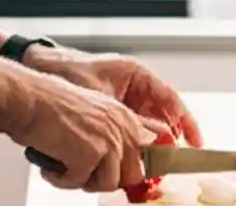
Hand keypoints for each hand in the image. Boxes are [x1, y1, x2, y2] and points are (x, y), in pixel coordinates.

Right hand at [9, 72, 170, 192]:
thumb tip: (124, 166)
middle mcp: (122, 127)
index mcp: (125, 116)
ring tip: (64, 166)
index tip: (121, 176)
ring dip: (82, 180)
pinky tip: (52, 163)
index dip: (135, 169)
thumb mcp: (93, 114)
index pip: (150, 151)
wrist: (28, 99)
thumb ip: (112, 134)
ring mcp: (108, 141)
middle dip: (107, 180)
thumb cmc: (50, 106)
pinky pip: (79, 183)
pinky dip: (61, 179)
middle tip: (84, 172)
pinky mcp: (89, 154)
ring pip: (108, 184)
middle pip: (132, 175)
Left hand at [25, 47, 203, 147]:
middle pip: (161, 116)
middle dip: (168, 140)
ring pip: (145, 127)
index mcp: (137, 74)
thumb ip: (129, 115)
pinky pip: (128, 131)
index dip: (186, 122)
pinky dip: (130, 146)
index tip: (194, 142)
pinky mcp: (109, 112)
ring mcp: (122, 100)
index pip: (171, 100)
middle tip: (171, 162)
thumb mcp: (103, 94)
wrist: (41, 69)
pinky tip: (128, 161)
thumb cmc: (69, 70)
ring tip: (151, 165)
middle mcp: (133, 87)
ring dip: (148, 146)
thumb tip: (157, 136)